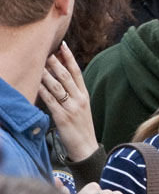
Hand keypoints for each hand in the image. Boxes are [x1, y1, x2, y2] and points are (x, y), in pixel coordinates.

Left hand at [38, 43, 99, 162]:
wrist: (86, 148)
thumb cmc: (82, 127)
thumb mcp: (82, 108)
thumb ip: (73, 93)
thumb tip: (61, 77)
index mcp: (84, 96)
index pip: (77, 72)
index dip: (70, 58)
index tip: (62, 45)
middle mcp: (79, 100)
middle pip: (66, 76)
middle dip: (56, 63)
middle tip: (46, 51)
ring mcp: (71, 109)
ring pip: (57, 87)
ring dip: (46, 74)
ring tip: (38, 64)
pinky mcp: (62, 118)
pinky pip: (50, 101)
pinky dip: (42, 91)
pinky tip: (36, 84)